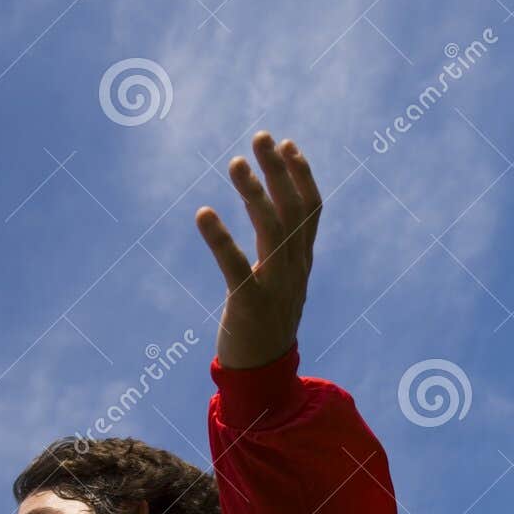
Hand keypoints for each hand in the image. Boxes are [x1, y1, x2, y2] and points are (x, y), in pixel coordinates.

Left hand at [196, 131, 321, 369]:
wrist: (263, 377)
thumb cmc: (265, 326)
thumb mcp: (282, 285)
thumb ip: (282, 252)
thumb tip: (278, 217)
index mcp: (301, 263)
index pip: (310, 210)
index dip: (301, 175)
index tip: (286, 144)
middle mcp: (294, 270)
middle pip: (293, 210)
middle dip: (279, 170)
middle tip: (261, 136)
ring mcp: (275, 287)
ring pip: (272, 230)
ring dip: (254, 192)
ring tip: (235, 163)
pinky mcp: (250, 304)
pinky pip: (236, 266)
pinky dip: (220, 238)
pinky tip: (203, 214)